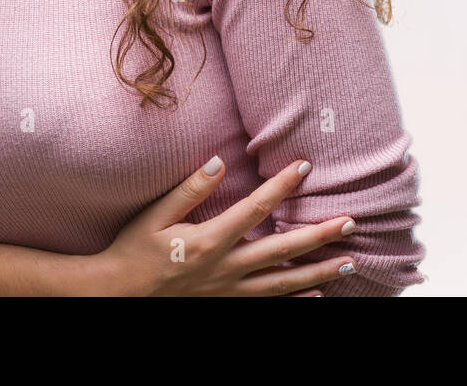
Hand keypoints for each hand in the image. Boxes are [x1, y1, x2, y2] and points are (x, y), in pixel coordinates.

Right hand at [79, 156, 356, 295]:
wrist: (116, 295)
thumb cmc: (133, 251)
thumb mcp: (154, 216)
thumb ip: (188, 190)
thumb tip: (218, 162)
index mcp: (209, 241)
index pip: (255, 209)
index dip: (282, 187)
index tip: (306, 167)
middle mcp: (225, 269)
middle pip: (282, 252)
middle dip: (318, 237)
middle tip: (350, 223)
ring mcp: (227, 291)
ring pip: (283, 284)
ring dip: (318, 272)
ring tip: (348, 261)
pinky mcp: (225, 304)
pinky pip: (267, 304)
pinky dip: (295, 299)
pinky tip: (317, 293)